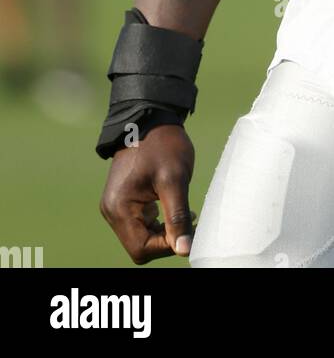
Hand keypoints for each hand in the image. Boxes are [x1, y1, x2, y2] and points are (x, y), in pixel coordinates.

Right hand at [100, 124, 195, 263]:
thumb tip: (184, 250)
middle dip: (165, 239)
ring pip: (139, 237)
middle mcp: (111, 210)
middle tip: (188, 221)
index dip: (167, 246)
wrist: (150, 117)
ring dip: (162, 232)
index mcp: (119, 208)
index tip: (189, 230)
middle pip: (139, 246)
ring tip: (184, 213)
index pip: (142, 249)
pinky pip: (138, 224)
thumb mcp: (175, 179)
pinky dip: (156, 223)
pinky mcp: (121, 200)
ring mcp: (114, 205)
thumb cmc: (163, 144)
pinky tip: (171, 207)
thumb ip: (177, 217)